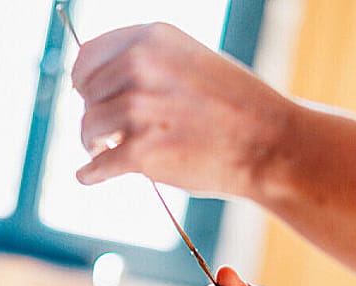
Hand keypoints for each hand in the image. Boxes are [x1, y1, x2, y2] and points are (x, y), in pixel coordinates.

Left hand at [70, 22, 292, 196]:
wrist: (270, 144)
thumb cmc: (237, 108)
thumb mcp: (190, 63)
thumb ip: (149, 67)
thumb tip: (106, 87)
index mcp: (151, 39)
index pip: (88, 56)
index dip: (86, 80)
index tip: (89, 96)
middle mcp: (141, 66)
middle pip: (85, 93)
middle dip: (94, 112)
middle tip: (106, 132)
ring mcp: (139, 109)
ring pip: (87, 127)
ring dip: (93, 144)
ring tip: (107, 151)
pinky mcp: (141, 151)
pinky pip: (97, 165)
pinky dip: (91, 174)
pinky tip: (88, 176)